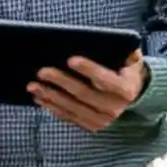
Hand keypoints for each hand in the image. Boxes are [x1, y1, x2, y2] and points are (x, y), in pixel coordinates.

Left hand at [28, 51, 148, 131]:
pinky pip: (68, 117)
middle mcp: (115, 108)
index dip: (88, 69)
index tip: (70, 59)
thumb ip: (118, 49)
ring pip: (72, 108)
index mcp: (126, 89)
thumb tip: (92, 40)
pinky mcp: (91, 126)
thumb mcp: (129, 55)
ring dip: (51, 96)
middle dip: (61, 82)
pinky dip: (52, 107)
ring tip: (33, 86)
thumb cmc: (125, 68)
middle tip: (42, 71)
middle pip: (84, 94)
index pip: (105, 79)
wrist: (133, 92)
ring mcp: (102, 120)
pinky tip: (39, 98)